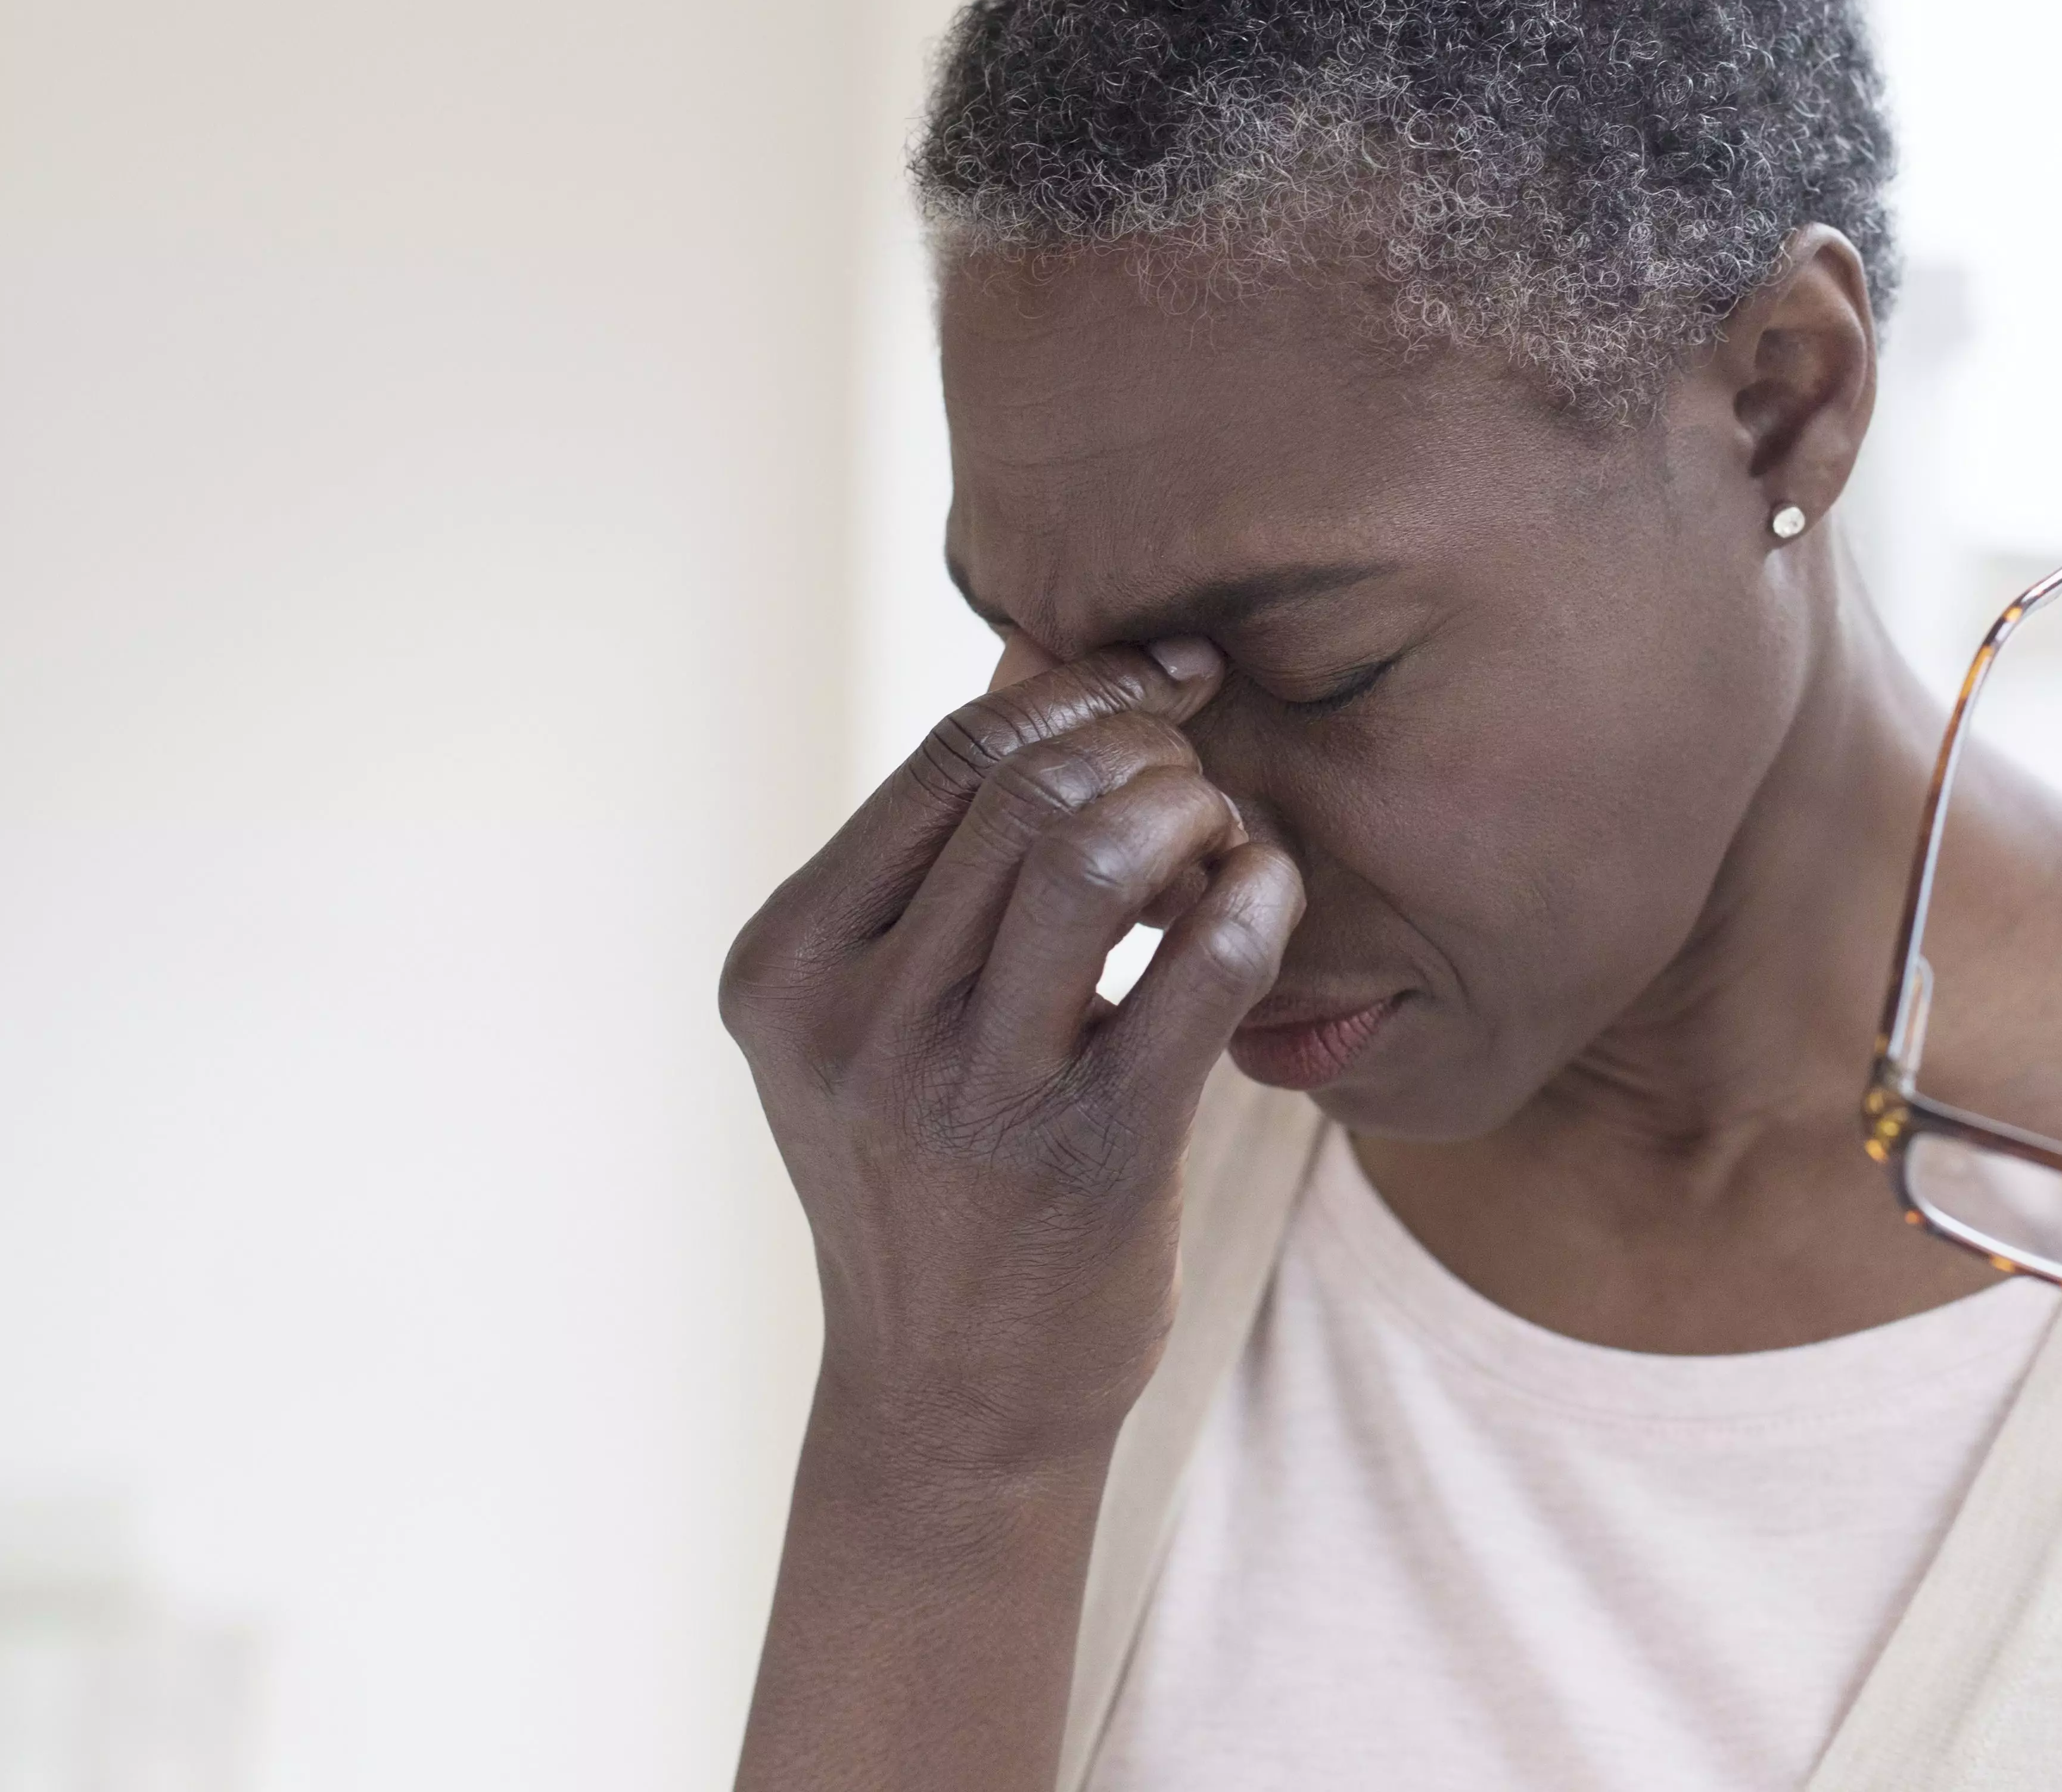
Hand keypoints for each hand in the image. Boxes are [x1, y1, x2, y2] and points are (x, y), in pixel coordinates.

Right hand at [720, 639, 1304, 1479]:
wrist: (953, 1403)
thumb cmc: (941, 1176)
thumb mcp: (886, 1014)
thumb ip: (948, 852)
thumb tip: (1046, 658)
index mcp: (788, 964)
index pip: (953, 756)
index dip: (1081, 687)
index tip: (1170, 674)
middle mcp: (854, 1022)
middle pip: (1030, 786)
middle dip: (1149, 745)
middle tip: (1205, 774)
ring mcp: (963, 1092)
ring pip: (1095, 851)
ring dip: (1194, 809)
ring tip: (1226, 836)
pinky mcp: (1085, 1155)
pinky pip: (1199, 973)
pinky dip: (1257, 899)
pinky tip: (1272, 892)